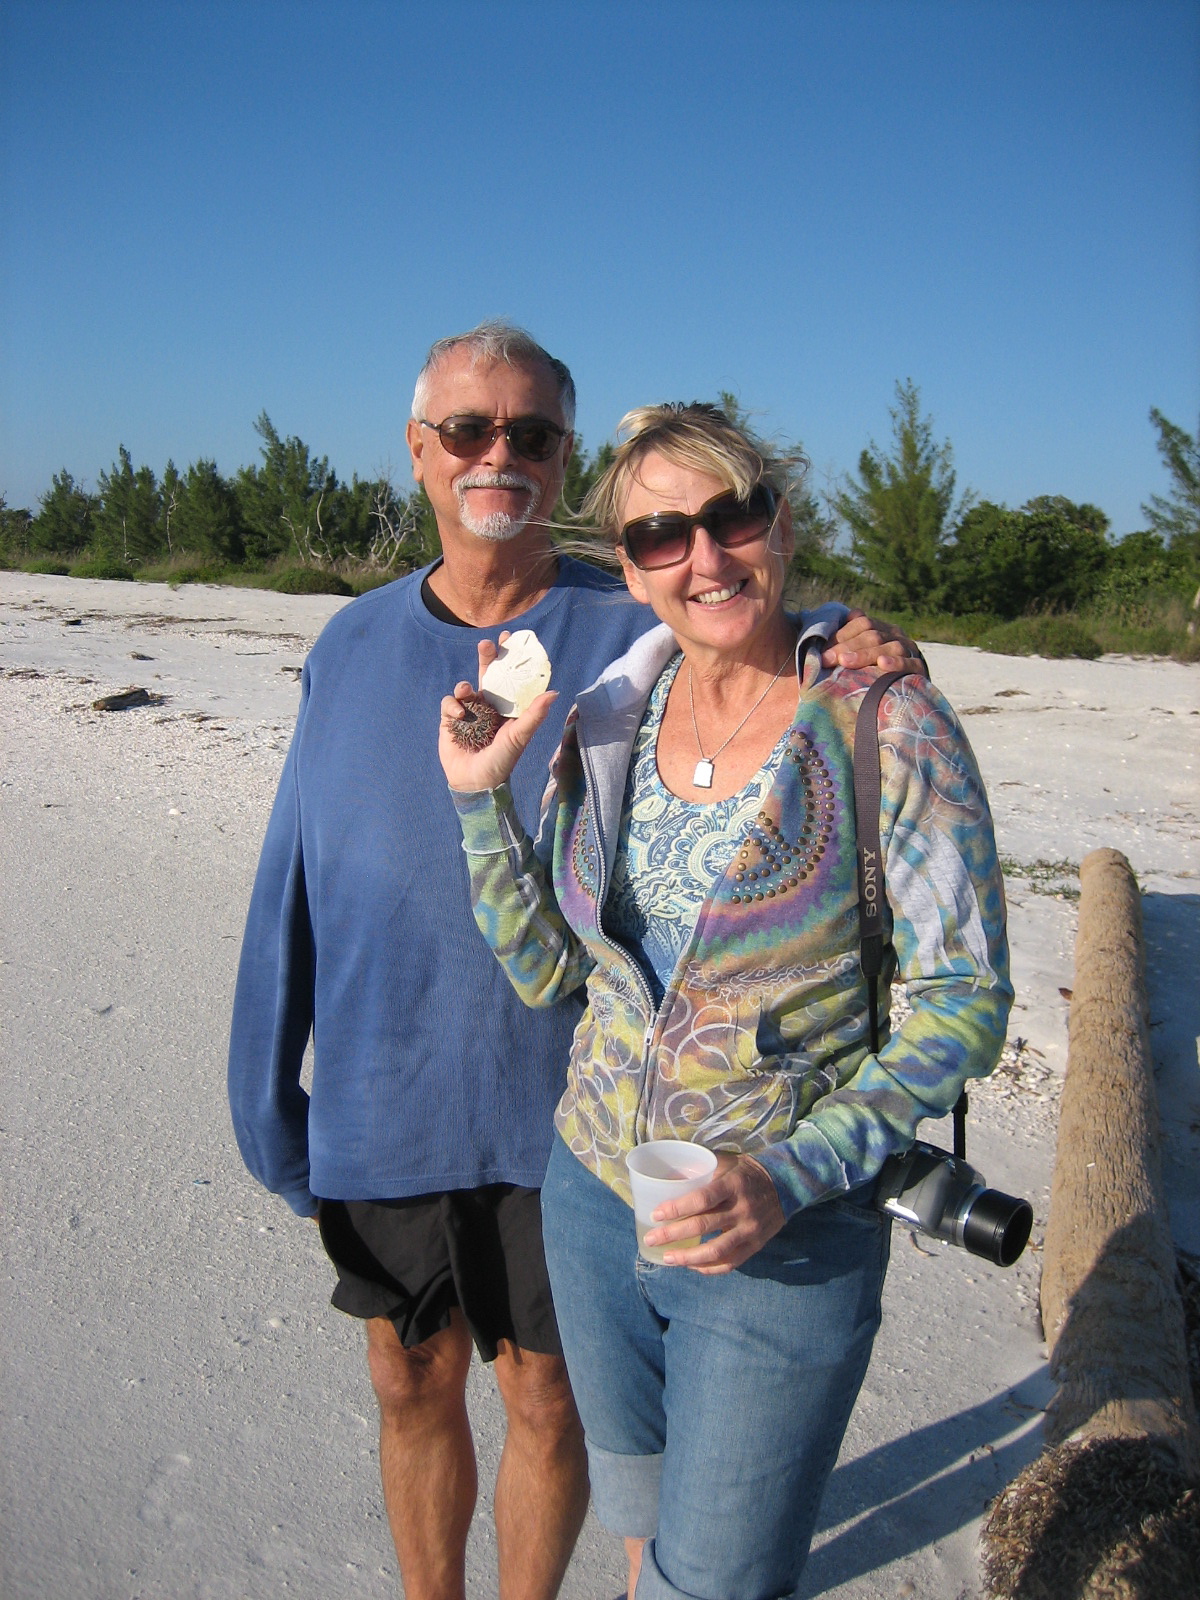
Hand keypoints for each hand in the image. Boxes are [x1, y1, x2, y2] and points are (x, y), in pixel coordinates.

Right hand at [438, 635, 557, 792]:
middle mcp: (489, 706)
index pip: (510, 678)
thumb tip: (553, 692)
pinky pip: (449, 703)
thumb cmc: (501, 762)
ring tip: (466, 692)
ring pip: (465, 687)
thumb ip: (534, 714)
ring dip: (465, 686)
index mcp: (507, 707)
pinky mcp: (450, 720)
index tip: (511, 640)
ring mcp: (469, 711)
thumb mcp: (519, 737)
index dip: (510, 658)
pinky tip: (457, 717)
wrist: (475, 782)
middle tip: (487, 644)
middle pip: (487, 674)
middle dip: (487, 657)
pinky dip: (452, 705)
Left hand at [642, 1153, 785, 1273]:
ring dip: (688, 1258)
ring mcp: (750, 1230)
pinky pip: (730, 1263)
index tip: (656, 1215)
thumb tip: (670, 1172)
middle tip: (651, 1239)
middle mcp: (742, 1209)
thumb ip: (703, 1166)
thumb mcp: (728, 1161)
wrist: (787, 1183)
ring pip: (716, 1251)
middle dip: (672, 1235)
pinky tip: (691, 1266)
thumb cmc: (748, 1171)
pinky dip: (709, 1268)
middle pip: (703, 1226)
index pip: (701, 1199)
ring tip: (667, 1258)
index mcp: (733, 1185)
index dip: (677, 1208)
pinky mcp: (756, 1245)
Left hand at [822, 610, 925, 674]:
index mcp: (882, 628)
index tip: (822, 650)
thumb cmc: (873, 674)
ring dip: (865, 654)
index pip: (863, 622)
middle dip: (847, 646)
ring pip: (889, 647)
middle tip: (826, 659)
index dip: (842, 634)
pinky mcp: (919, 668)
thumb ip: (847, 641)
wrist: (905, 695)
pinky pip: (909, 663)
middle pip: (872, 635)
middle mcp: (897, 636)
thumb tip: (832, 627)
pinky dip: (896, 663)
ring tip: (845, 661)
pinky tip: (882, 664)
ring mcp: (909, 650)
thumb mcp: (860, 656)